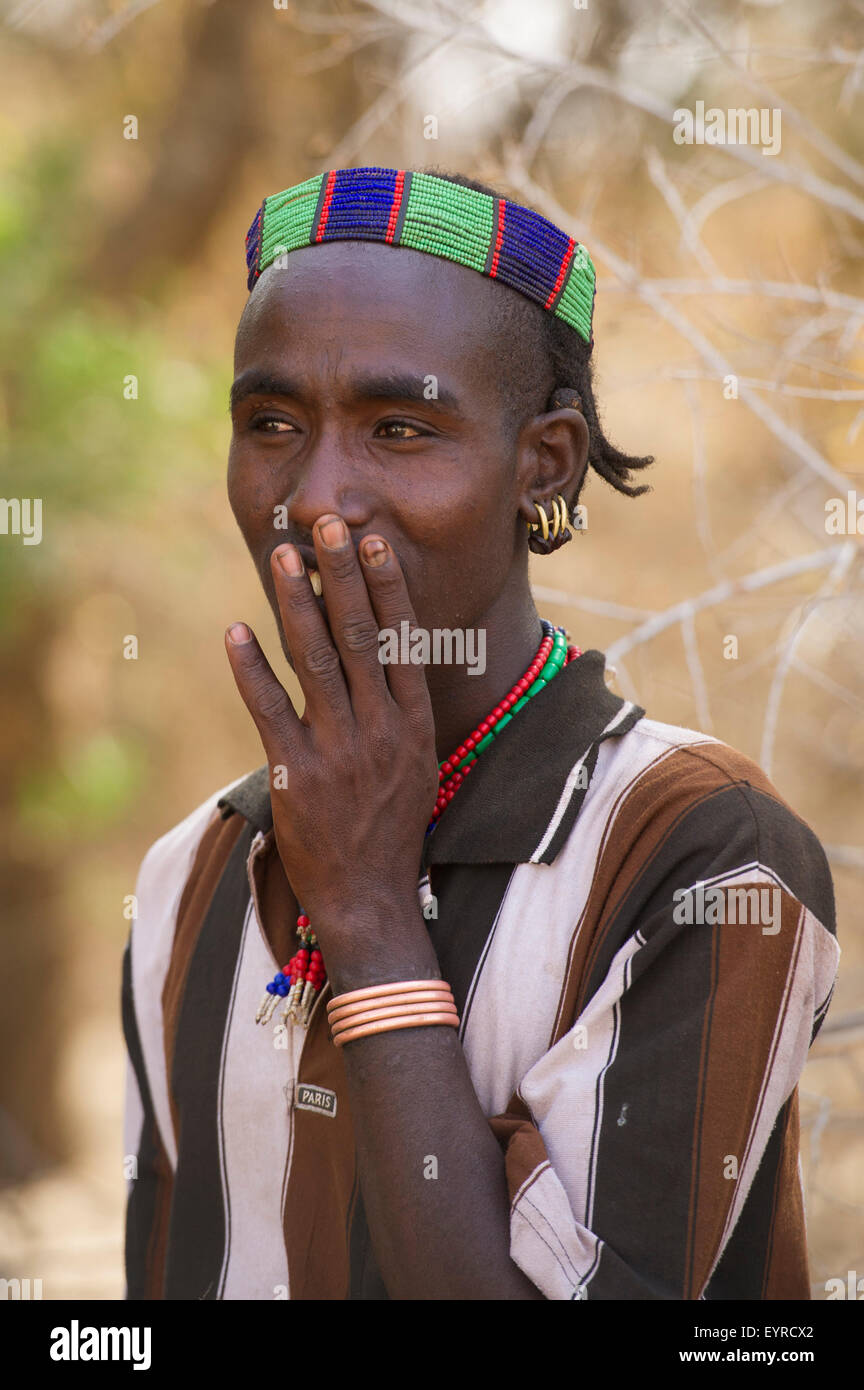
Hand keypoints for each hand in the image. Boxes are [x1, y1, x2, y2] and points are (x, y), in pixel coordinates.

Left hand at [224, 514, 439, 977]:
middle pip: (359, 636)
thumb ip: (402, 715)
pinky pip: (269, 708)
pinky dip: (251, 667)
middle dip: (342, 574)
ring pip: (316, 660)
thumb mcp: (417, 768)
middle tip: (328, 524)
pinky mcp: (295, 774)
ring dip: (297, 602)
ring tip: (282, 556)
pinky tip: (236, 630)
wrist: (370, 899)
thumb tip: (389, 662)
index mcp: (415, 725)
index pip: (402, 641)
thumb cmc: (392, 831)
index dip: (387, 588)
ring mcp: (338, 750)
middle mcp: (381, 729)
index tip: (373, 544)